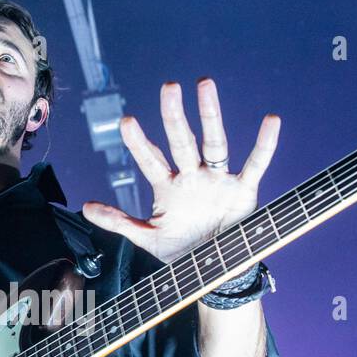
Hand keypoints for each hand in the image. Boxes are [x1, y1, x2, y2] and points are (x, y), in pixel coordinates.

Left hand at [81, 78, 280, 262]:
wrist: (212, 272)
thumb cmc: (181, 252)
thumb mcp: (148, 238)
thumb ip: (119, 222)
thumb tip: (86, 207)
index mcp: (168, 187)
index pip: (150, 160)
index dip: (139, 143)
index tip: (126, 121)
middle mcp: (192, 177)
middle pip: (182, 141)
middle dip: (174, 116)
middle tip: (168, 87)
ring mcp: (218, 181)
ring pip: (214, 142)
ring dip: (210, 114)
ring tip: (205, 84)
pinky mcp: (243, 190)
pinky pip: (256, 164)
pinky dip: (265, 144)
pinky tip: (271, 120)